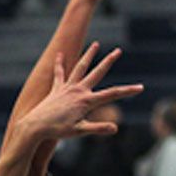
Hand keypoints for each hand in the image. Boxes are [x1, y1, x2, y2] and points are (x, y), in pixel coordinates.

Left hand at [18, 43, 142, 141]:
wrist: (35, 126)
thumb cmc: (57, 130)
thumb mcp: (80, 131)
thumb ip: (98, 128)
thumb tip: (115, 128)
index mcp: (86, 101)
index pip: (112, 94)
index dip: (128, 91)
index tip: (141, 87)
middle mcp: (77, 90)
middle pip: (97, 72)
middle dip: (108, 61)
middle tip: (118, 50)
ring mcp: (66, 88)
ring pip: (80, 67)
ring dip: (88, 55)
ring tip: (96, 44)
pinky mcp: (56, 89)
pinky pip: (59, 74)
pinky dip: (60, 64)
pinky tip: (60, 54)